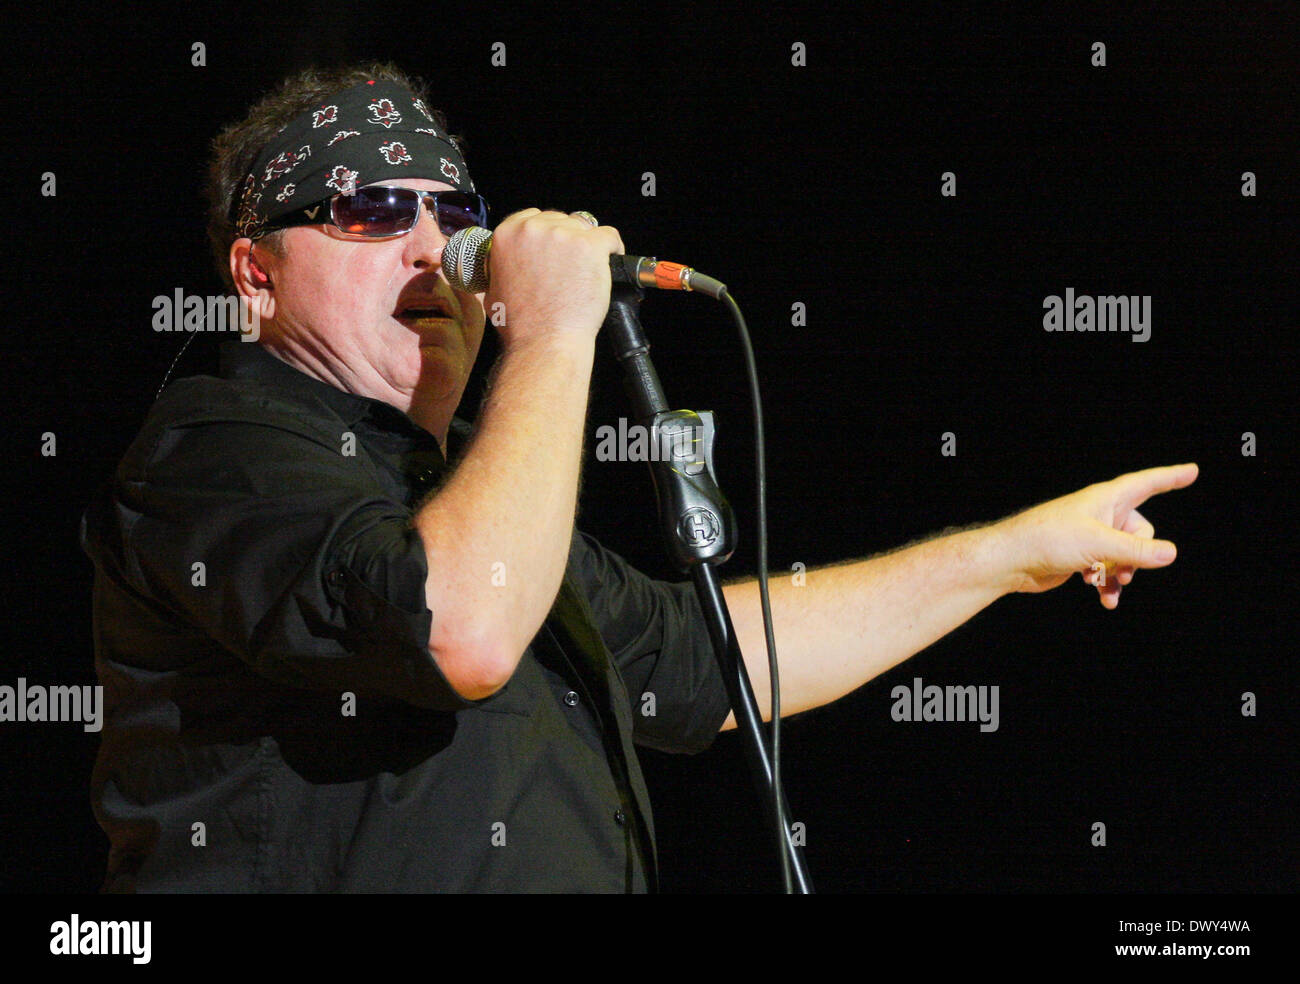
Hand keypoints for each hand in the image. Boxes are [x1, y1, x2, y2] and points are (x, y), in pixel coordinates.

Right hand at [482, 208, 624, 347]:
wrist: (544, 342)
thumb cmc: (520, 325)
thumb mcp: (493, 290)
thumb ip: (500, 267)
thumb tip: (503, 264)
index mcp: (507, 235)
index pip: (532, 217)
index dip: (547, 233)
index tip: (555, 248)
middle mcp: (533, 229)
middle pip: (560, 220)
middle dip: (567, 240)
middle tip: (572, 266)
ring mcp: (562, 235)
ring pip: (584, 227)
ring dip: (587, 244)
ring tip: (589, 268)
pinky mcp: (590, 246)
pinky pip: (609, 236)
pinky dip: (612, 248)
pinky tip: (609, 262)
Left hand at [999, 463, 1198, 608]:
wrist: (1011, 560)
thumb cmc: (1049, 540)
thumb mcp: (1098, 543)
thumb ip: (1136, 549)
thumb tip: (1171, 553)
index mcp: (1106, 498)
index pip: (1147, 483)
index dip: (1171, 477)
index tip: (1192, 471)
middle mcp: (1100, 514)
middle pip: (1141, 531)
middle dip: (1138, 555)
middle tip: (1122, 571)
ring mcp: (1091, 535)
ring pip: (1126, 554)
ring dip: (1123, 573)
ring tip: (1109, 587)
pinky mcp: (1081, 556)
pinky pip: (1108, 569)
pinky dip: (1109, 583)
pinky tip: (1105, 599)